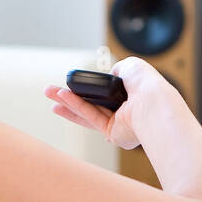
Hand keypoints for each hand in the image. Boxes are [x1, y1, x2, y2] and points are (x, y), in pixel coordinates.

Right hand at [44, 57, 174, 150]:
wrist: (153, 102)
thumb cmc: (147, 84)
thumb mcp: (132, 67)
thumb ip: (119, 69)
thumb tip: (112, 74)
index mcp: (132, 96)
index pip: (107, 92)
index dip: (90, 88)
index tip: (74, 83)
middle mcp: (126, 111)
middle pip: (93, 104)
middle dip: (70, 97)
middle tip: (51, 91)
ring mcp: (119, 124)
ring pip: (88, 112)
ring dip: (67, 103)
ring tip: (49, 94)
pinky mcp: (113, 134)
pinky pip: (91, 117)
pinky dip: (76, 107)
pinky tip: (61, 98)